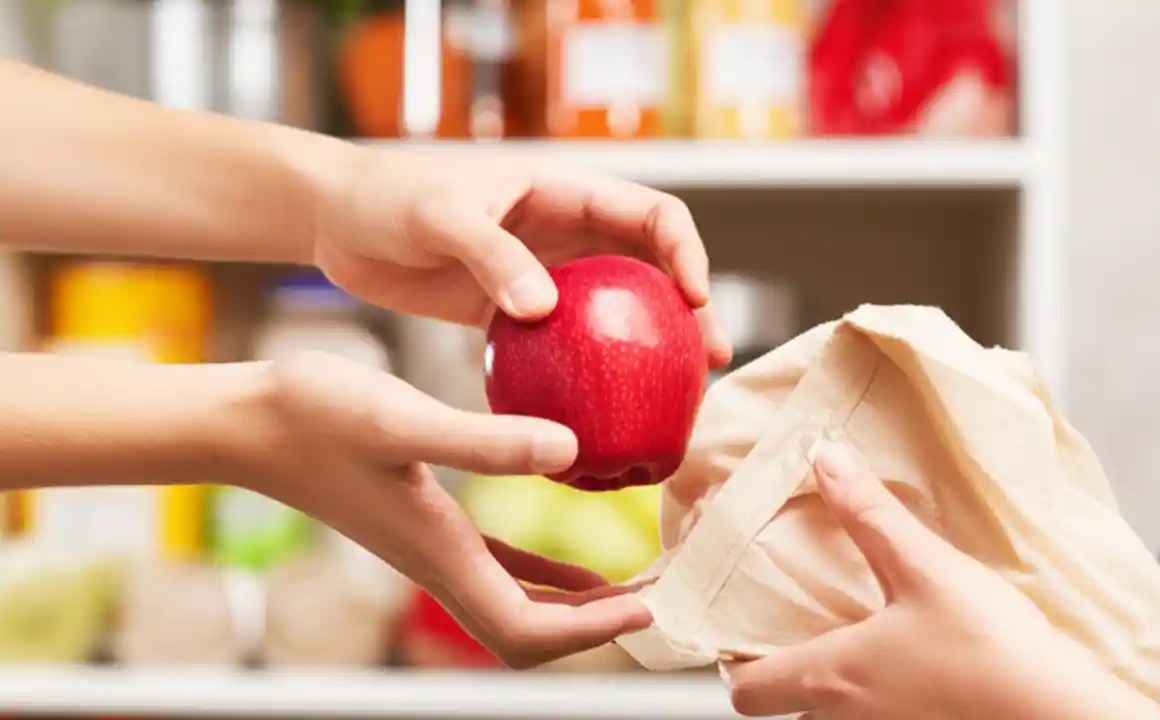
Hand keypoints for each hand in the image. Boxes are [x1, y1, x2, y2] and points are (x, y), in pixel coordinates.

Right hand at [232, 351, 650, 668]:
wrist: (246, 418)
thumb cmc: (313, 415)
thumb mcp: (403, 418)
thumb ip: (484, 441)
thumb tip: (570, 451)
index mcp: (439, 553)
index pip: (523, 630)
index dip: (589, 631)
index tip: (648, 607)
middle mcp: (436, 563)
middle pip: (524, 633)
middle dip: (592, 630)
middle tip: (657, 602)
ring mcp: (427, 547)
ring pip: (514, 604)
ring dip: (575, 608)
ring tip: (633, 588)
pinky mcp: (421, 520)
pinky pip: (496, 567)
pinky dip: (542, 573)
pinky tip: (572, 562)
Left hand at [313, 146, 732, 367]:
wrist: (334, 221)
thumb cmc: (385, 198)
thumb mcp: (438, 215)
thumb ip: (492, 255)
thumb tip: (544, 309)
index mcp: (564, 192)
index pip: (652, 214)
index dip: (685, 253)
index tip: (692, 300)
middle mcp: (566, 234)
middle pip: (650, 272)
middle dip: (689, 312)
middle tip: (710, 362)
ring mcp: (543, 277)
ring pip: (614, 316)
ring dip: (646, 352)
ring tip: (671, 400)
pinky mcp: (512, 315)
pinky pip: (564, 348)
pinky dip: (585, 377)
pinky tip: (593, 417)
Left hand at [726, 441, 1159, 719]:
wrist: (1064, 719)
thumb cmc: (992, 653)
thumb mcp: (925, 568)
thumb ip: (869, 515)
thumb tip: (825, 461)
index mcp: (829, 680)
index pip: (744, 692)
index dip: (739, 663)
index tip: (751, 633)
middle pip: (790, 704)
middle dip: (798, 667)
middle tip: (818, 621)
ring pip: (839, 718)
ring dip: (848, 686)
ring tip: (875, 639)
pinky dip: (888, 701)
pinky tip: (920, 671)